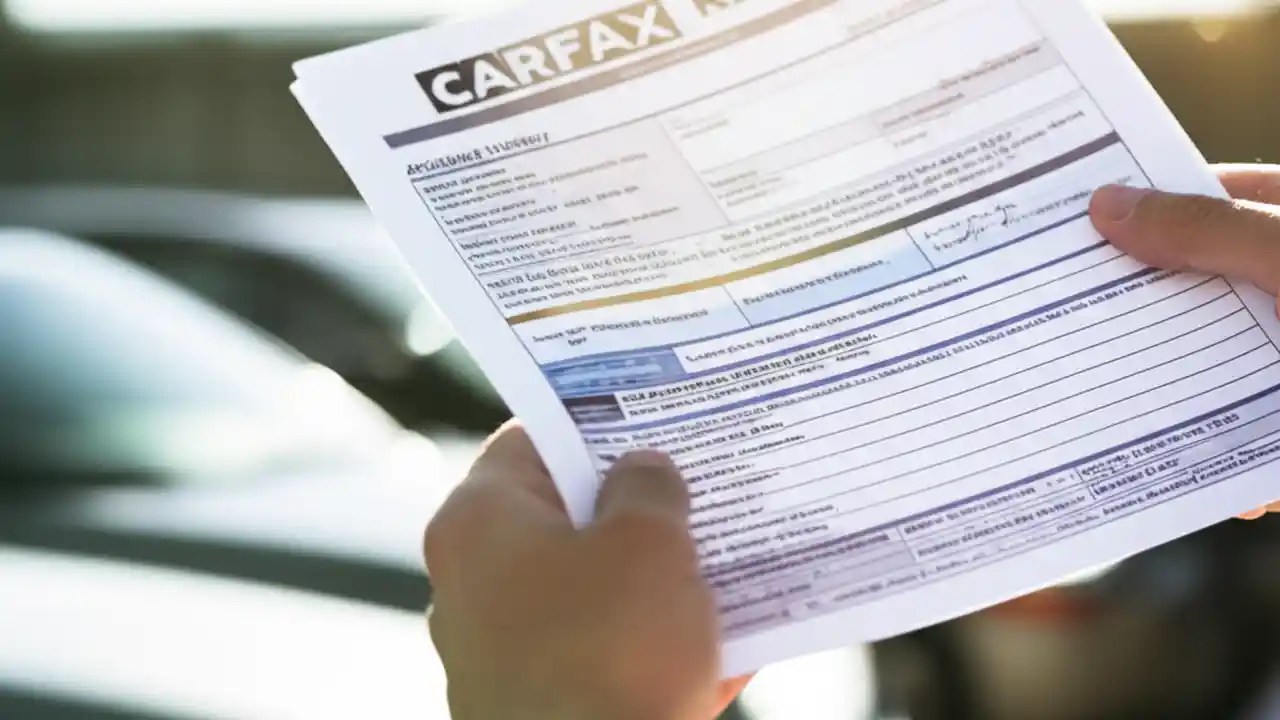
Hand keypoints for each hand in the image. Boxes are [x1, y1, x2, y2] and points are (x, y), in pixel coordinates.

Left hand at [424, 422, 751, 719]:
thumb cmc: (610, 656)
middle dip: (635, 507)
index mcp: (478, 524)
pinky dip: (655, 648)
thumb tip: (645, 471)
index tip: (649, 418)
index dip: (595, 423)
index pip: (530, 441)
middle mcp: (473, 585)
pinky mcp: (539, 706)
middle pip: (562, 519)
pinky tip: (723, 644)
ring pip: (590, 592)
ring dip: (654, 581)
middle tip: (697, 487)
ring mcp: (501, 653)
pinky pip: (605, 658)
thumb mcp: (649, 543)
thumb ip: (649, 487)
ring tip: (722, 563)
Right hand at [1089, 164, 1279, 519]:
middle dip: (1148, 307)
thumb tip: (1111, 206)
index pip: (1216, 195)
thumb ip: (1212, 232)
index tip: (1075, 225)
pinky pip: (1260, 439)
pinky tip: (1223, 489)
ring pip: (1227, 365)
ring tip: (1117, 407)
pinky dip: (1236, 464)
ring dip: (1182, 395)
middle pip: (1208, 282)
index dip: (1147, 206)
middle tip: (1068, 313)